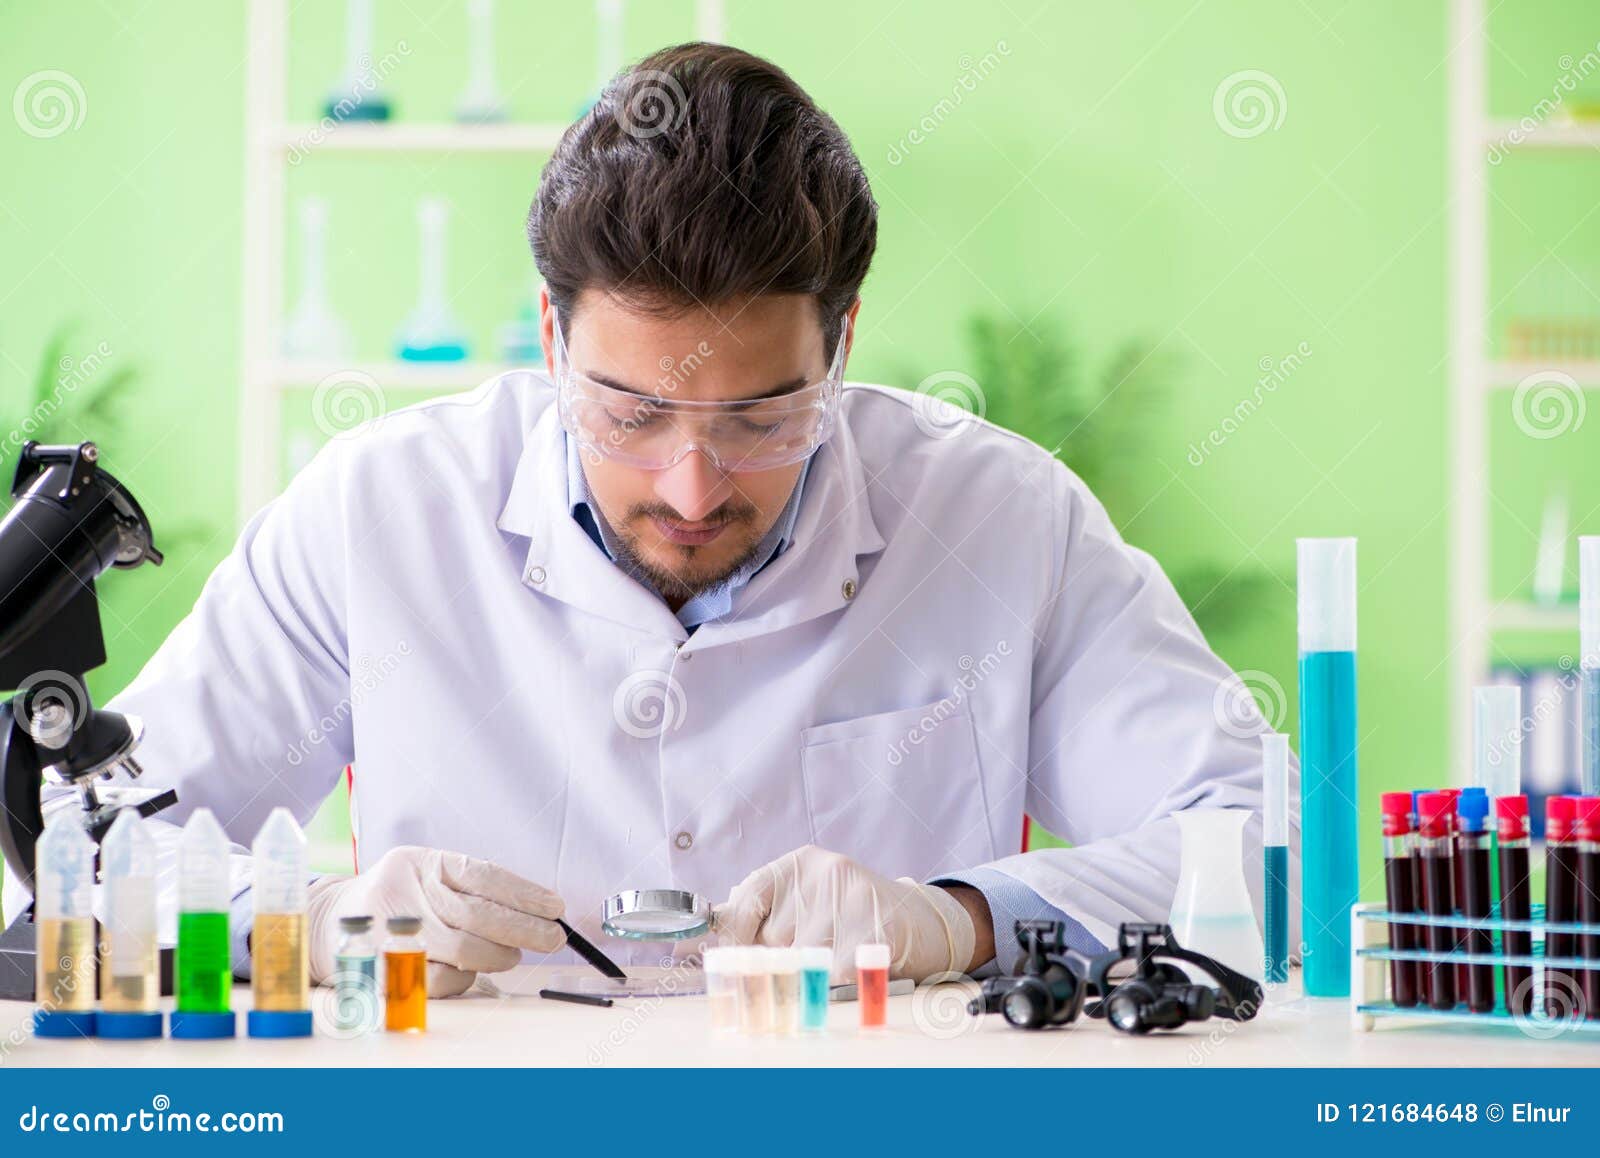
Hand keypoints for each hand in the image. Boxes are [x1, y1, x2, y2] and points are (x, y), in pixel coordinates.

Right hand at [306, 846, 565, 996]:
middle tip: (552, 939)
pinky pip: (441, 979)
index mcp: (422, 863)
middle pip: (478, 915)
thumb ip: (470, 887)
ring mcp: (391, 933)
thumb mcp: (428, 874)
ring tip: (511, 954)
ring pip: (464, 949)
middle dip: (525, 929)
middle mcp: (404, 893)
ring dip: (499, 955)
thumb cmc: (397, 897)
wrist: (331, 922)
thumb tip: (535, 909)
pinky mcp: (383, 969)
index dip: (525, 893)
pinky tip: (470, 968)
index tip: (556, 908)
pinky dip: (465, 977)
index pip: (484, 876)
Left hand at [714, 845, 976, 981]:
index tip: (726, 964)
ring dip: (813, 974)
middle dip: (781, 962)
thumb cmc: (846, 917)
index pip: (744, 901)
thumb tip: (697, 942)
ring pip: (802, 962)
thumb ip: (756, 916)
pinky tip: (853, 964)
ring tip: (837, 956)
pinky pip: (834, 974)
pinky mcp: (873, 928)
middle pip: (772, 941)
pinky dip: (838, 982)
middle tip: (805, 958)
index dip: (731, 939)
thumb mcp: (802, 902)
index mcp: (797, 864)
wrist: (917, 920)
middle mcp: (822, 873)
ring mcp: (850, 898)